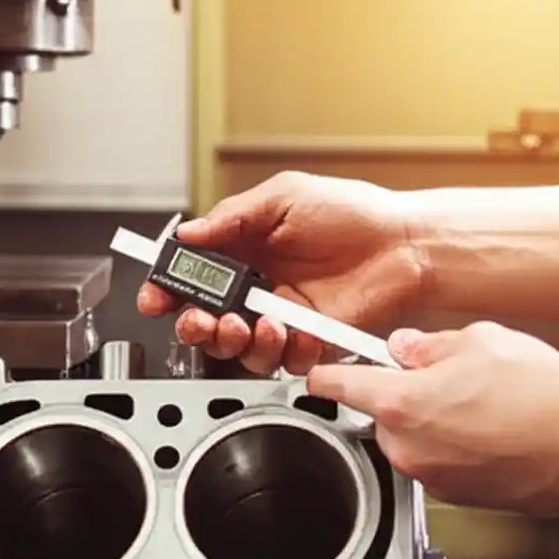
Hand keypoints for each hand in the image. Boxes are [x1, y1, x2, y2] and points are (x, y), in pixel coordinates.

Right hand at [138, 171, 427, 374]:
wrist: (403, 244)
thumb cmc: (352, 214)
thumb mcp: (283, 197)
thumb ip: (231, 217)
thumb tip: (188, 234)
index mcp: (241, 251)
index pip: (189, 276)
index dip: (166, 289)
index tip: (155, 298)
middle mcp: (255, 288)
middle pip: (203, 320)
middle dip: (193, 325)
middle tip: (201, 320)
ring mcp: (280, 317)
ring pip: (236, 348)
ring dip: (236, 342)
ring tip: (255, 323)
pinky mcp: (308, 341)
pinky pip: (282, 361)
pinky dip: (284, 351)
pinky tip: (296, 330)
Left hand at [308, 321, 558, 515]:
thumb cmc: (539, 393)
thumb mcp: (476, 341)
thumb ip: (427, 345)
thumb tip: (406, 347)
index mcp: (398, 402)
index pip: (335, 386)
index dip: (325, 373)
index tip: (319, 371)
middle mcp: (407, 446)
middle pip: (378, 416)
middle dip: (400, 398)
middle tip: (440, 381)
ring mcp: (432, 476)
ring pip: (410, 442)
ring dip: (429, 426)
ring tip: (477, 407)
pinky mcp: (458, 497)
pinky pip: (440, 466)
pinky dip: (454, 450)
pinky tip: (490, 433)